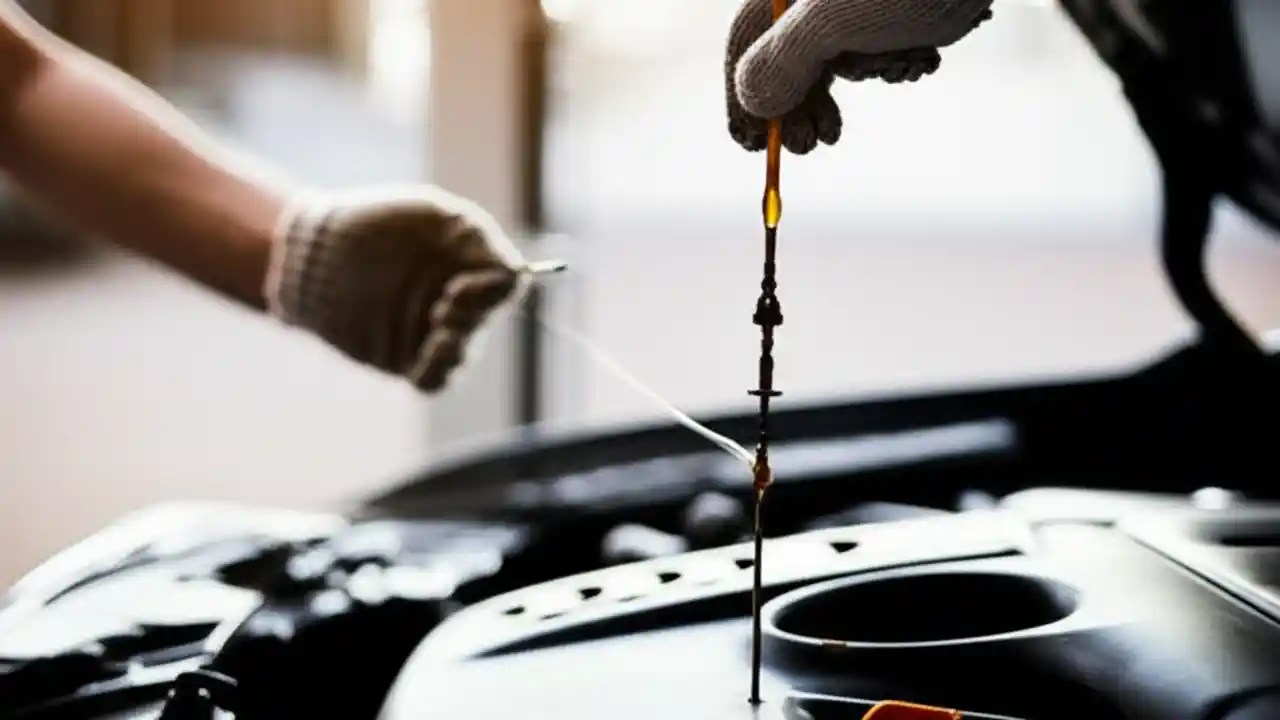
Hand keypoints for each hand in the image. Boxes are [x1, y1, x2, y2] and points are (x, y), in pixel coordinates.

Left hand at [265, 186, 524, 392]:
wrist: (316, 255)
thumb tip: (513, 272)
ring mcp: (435, 331)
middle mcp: (460, 300)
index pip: (507, 282)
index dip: (491, 292)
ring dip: (455, 351)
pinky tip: (423, 362)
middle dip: (467, 320)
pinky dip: (435, 373)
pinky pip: (434, 379)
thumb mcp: (424, 213)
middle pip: (484, 320)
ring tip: (438, 342)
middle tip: (439, 311)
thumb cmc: (373, 223)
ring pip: (462, 355)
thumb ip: (467, 237)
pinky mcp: (407, 357)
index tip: (456, 291)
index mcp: (472, 262)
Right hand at [726, 0, 993, 153]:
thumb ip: (783, 63)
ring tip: (887, 78)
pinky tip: (917, 60)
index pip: (747, 40)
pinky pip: (881, 46)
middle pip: (791, 54)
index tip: (754, 145)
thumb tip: (752, 101)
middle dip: (806, 103)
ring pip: (840, 57)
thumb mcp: (833, 24)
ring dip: (863, 80)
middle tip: (816, 145)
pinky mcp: (899, 6)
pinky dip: (897, 64)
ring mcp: (859, 0)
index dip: (744, 96)